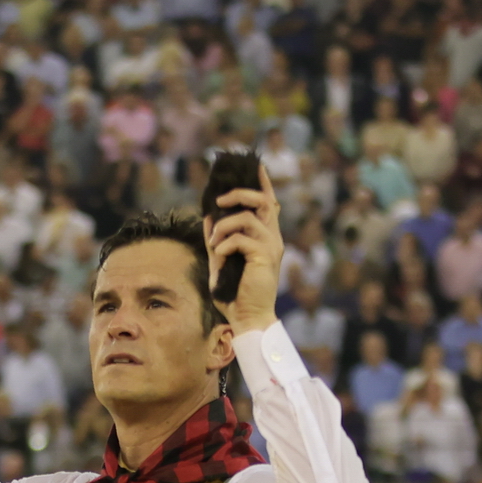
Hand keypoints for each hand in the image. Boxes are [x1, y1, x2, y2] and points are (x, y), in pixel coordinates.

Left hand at [203, 164, 284, 333]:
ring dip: (224, 226)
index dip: (262, 182)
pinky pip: (241, 238)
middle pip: (262, 200)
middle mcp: (272, 238)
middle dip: (239, 194)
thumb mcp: (221, 261)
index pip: (269, 202)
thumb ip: (217, 239)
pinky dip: (225, 244)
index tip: (255, 165)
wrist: (247, 318)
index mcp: (266, 237)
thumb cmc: (235, 294)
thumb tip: (208, 217)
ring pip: (247, 218)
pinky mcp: (264, 257)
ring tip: (213, 243)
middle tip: (219, 200)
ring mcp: (270, 247)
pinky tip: (219, 256)